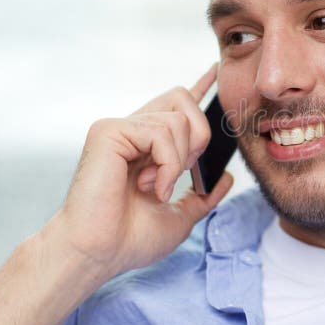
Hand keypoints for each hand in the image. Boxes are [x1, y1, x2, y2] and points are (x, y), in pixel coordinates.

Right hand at [50, 63, 233, 276]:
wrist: (99, 253)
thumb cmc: (129, 239)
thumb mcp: (180, 217)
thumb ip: (203, 196)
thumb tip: (225, 177)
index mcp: (147, 146)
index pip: (175, 106)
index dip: (198, 86)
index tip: (216, 70)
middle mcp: (133, 131)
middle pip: (183, 99)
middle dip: (199, 135)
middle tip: (184, 171)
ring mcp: (119, 128)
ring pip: (178, 120)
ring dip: (179, 162)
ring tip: (155, 188)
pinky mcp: (109, 130)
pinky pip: (161, 132)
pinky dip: (167, 164)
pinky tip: (148, 186)